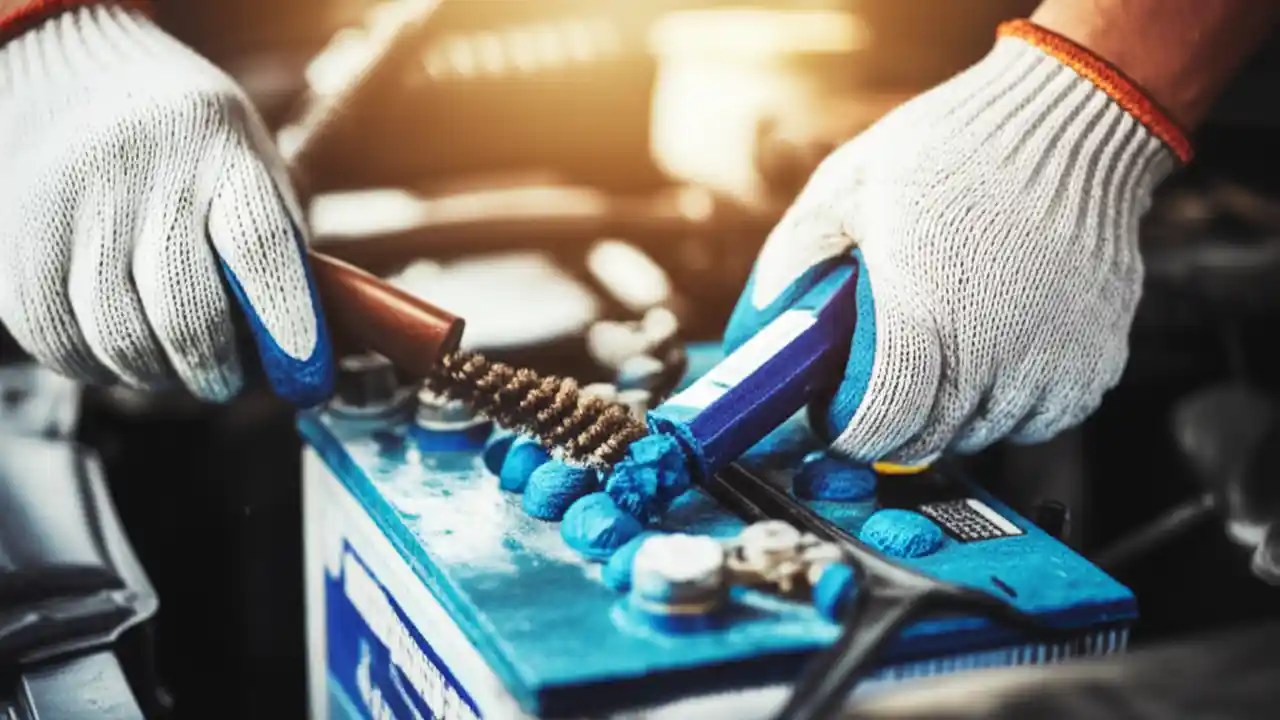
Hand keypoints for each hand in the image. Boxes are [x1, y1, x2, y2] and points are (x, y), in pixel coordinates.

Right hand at [0, 5, 332, 404]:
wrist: (65, 75)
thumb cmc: (189, 147)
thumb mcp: (249, 166)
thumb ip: (280, 252)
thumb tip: (306, 359)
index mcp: (220, 150)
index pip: (260, 245)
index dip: (290, 321)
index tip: (308, 377)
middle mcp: (142, 173)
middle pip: (187, 309)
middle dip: (216, 368)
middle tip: (226, 383)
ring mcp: (70, 206)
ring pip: (119, 338)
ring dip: (156, 375)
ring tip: (173, 366)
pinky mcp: (16, 243)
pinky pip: (59, 340)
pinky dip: (95, 367)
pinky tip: (116, 352)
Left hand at [724, 21, 1184, 465]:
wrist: (1071, 123)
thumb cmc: (957, 147)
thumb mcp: (848, 184)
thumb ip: (797, 253)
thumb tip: (765, 315)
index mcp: (921, 312)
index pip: (879, 425)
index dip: (849, 433)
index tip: (836, 416)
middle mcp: (991, 351)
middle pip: (928, 441)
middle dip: (892, 428)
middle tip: (879, 390)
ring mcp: (1051, 362)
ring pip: (985, 435)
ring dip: (952, 417)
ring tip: (941, 359)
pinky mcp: (1096, 362)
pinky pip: (1043, 421)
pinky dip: (1013, 407)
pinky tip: (997, 357)